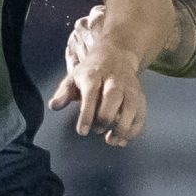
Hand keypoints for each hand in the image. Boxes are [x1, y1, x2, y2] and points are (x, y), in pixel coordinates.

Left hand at [48, 7, 147, 145]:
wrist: (116, 56)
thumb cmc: (91, 72)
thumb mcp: (74, 78)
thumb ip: (64, 93)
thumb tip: (54, 105)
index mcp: (94, 74)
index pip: (91, 93)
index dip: (86, 113)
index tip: (82, 131)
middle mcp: (114, 80)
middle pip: (114, 97)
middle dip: (106, 117)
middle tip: (97, 130)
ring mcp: (129, 88)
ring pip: (132, 106)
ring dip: (123, 127)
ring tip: (111, 140)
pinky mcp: (140, 96)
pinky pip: (141, 114)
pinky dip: (134, 129)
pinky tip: (123, 139)